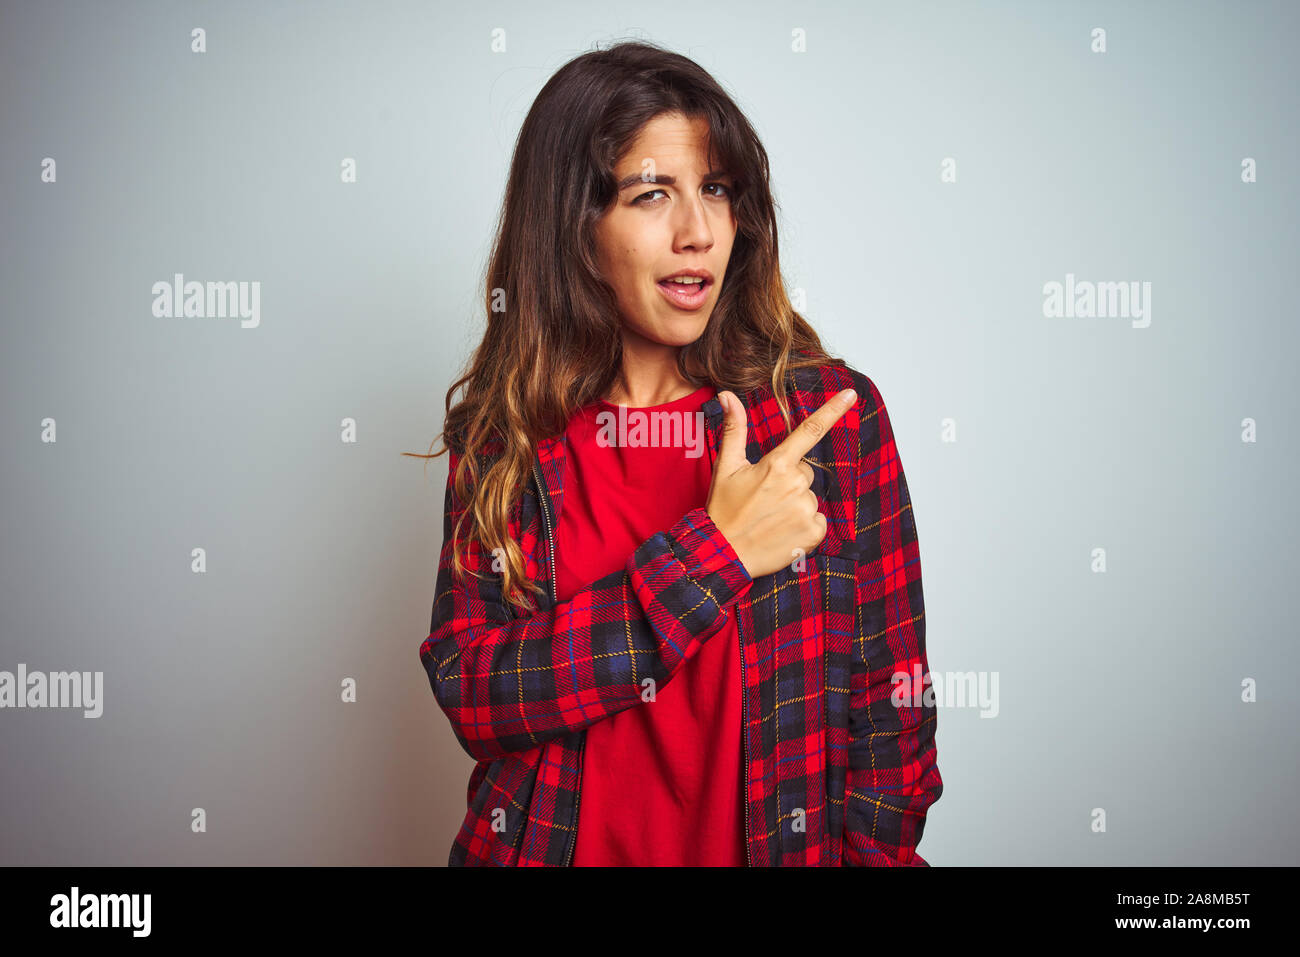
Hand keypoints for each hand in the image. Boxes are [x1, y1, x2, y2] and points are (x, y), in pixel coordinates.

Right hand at [705, 387, 856, 578]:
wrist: (722, 554)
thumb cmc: (723, 509)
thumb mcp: (726, 467)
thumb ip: (735, 428)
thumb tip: (728, 395)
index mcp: (777, 465)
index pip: (810, 431)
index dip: (832, 410)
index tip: (851, 394)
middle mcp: (795, 485)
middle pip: (805, 473)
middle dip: (789, 481)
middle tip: (764, 499)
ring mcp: (806, 509)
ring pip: (809, 498)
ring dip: (795, 505)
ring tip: (770, 518)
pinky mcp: (814, 533)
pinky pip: (818, 521)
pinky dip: (804, 526)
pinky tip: (783, 531)